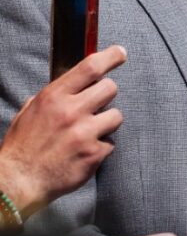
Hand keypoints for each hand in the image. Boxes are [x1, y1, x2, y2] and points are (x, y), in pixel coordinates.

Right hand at [0, 45, 125, 216]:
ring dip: (105, 123)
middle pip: (110, 88)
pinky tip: (82, 153)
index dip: (110, 57)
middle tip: (94, 107)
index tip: (120, 54)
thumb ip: (52, 98)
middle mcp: (71, 111)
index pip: (90, 67)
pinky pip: (110, 143)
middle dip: (105, 96)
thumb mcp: (29, 113)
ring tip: (86, 134)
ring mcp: (85, 133)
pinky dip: (100, 148)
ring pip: (116, 115)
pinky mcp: (94, 153)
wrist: (17, 182)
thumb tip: (73, 84)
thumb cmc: (22, 148)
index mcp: (53, 97)